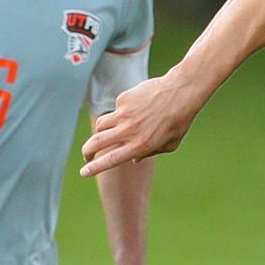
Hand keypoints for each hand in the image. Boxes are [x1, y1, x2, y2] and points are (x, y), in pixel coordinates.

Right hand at [80, 74, 204, 176]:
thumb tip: (133, 160)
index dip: (94, 167)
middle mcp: (129, 131)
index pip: (111, 160)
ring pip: (101, 125)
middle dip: (87, 151)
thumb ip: (150, 154)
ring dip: (101, 132)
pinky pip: (116, 110)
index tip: (84, 172)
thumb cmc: (179, 121)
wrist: (181, 92)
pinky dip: (122, 113)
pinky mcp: (123, 100)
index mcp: (140, 146)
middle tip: (86, 155)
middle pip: (96, 143)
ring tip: (108, 134)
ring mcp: (124, 114)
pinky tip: (138, 109)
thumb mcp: (169, 145)